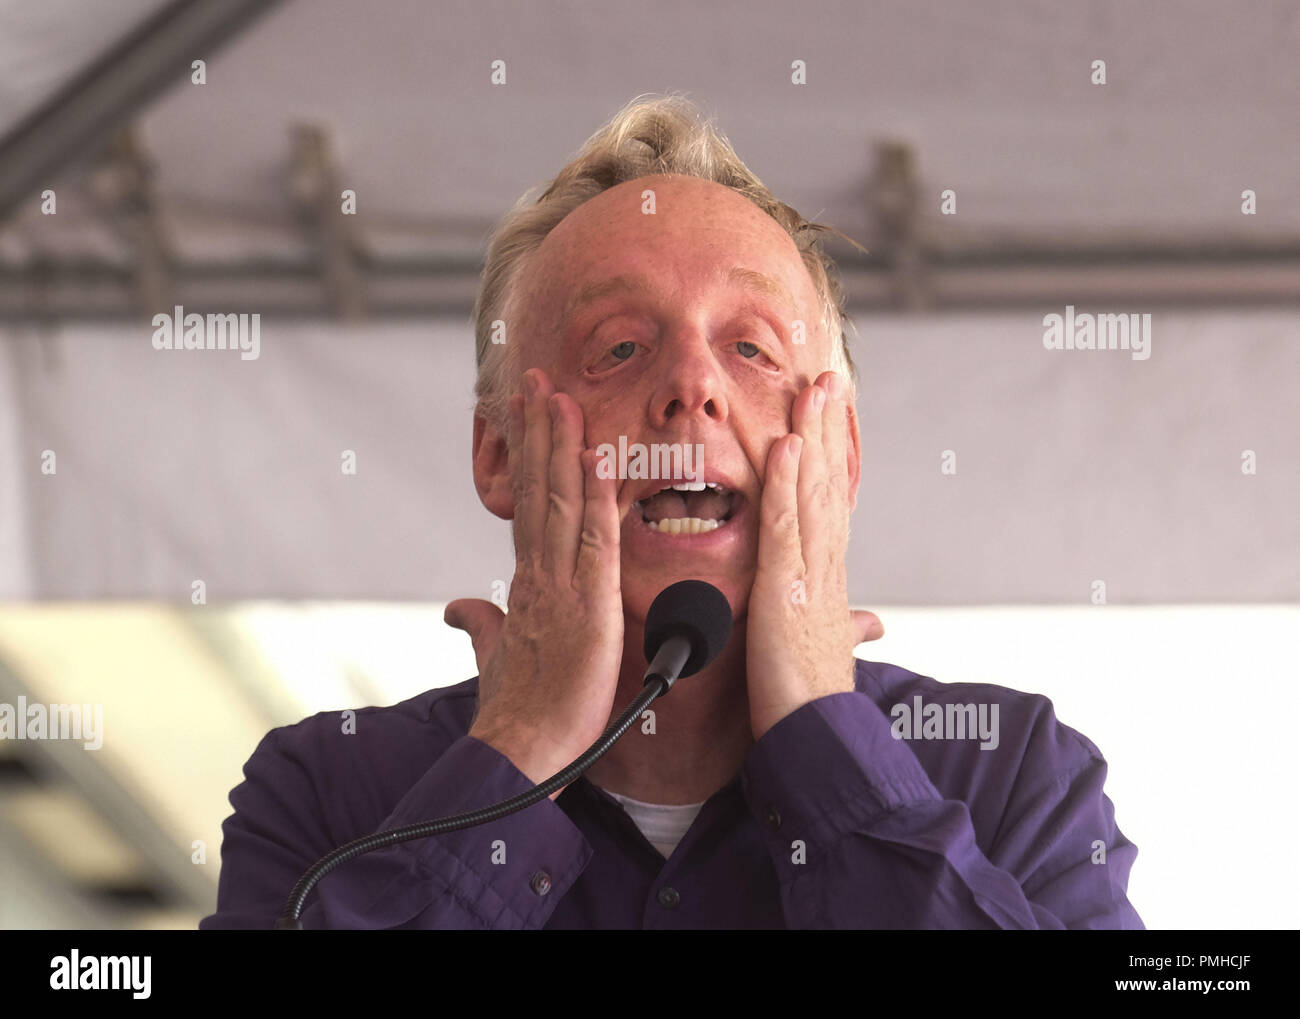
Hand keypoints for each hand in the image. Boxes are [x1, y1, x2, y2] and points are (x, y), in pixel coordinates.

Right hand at [445, 368, 623, 796]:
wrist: (522, 749)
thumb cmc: (517, 710)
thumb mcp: (497, 656)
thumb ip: (479, 625)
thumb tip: (456, 607)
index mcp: (525, 585)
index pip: (528, 508)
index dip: (532, 459)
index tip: (531, 416)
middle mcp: (539, 575)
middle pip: (539, 490)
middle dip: (541, 433)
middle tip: (540, 381)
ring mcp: (562, 586)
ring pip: (561, 502)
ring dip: (563, 447)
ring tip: (560, 396)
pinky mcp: (589, 604)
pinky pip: (593, 539)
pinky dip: (594, 497)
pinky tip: (597, 459)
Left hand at [745, 371, 866, 739]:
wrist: (816, 741)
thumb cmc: (811, 699)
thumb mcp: (829, 650)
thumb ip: (846, 626)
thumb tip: (871, 623)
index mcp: (828, 577)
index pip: (829, 502)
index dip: (828, 455)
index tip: (826, 414)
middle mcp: (826, 567)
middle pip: (827, 483)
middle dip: (826, 428)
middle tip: (826, 377)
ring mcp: (810, 575)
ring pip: (812, 492)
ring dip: (811, 436)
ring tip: (812, 389)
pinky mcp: (786, 591)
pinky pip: (784, 526)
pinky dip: (784, 484)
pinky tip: (783, 445)